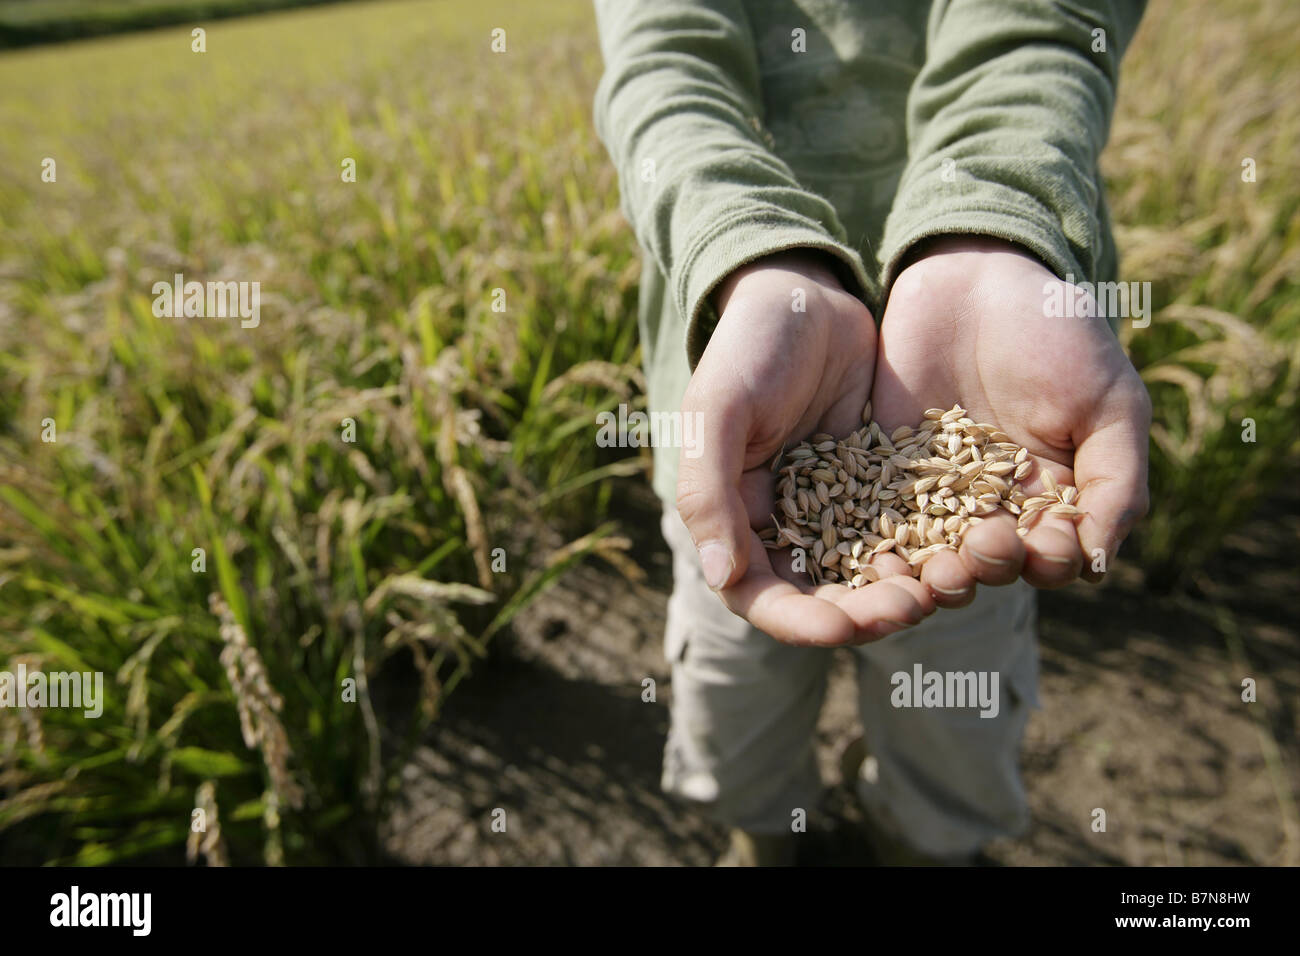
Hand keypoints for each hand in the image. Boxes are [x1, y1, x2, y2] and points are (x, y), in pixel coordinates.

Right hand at [676, 250, 934, 645]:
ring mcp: (835, 506)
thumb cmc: (748, 347)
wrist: (807, 294)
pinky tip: (963, 545)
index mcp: (735, 516)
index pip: (761, 595)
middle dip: (863, 612)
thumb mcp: (718, 411)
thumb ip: (709, 491)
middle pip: (823, 595)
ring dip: (902, 587)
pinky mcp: (880, 483)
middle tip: (910, 606)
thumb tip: (719, 574)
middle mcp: (784, 523)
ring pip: (870, 570)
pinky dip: (930, 544)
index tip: (842, 629)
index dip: (799, 621)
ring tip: (941, 583)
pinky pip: (907, 528)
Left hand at [870, 236, 1150, 606]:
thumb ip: (1116, 481)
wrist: (977, 280)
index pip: (1051, 554)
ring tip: (927, 570)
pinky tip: (871, 554)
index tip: (1044, 548)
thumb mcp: (1109, 402)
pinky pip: (875, 515)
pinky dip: (875, 539)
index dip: (1049, 560)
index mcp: (1052, 500)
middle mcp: (992, 508)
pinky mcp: (882, 470)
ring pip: (931, 551)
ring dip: (931, 570)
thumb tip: (1100, 562)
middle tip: (978, 553)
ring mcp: (933, 493)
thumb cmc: (1058, 335)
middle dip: (986, 567)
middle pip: (988, 561)